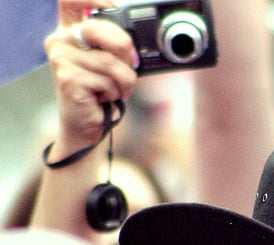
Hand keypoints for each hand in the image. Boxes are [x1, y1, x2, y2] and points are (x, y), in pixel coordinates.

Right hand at [45, 2, 137, 155]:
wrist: (87, 123)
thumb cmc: (101, 91)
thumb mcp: (112, 63)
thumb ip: (116, 46)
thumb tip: (132, 48)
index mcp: (70, 31)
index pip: (72, 1)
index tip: (113, 5)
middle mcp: (60, 40)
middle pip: (102, 31)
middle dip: (124, 52)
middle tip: (127, 66)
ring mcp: (61, 58)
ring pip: (111, 63)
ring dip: (124, 81)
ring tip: (114, 90)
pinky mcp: (68, 78)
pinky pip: (108, 81)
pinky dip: (115, 93)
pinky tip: (103, 97)